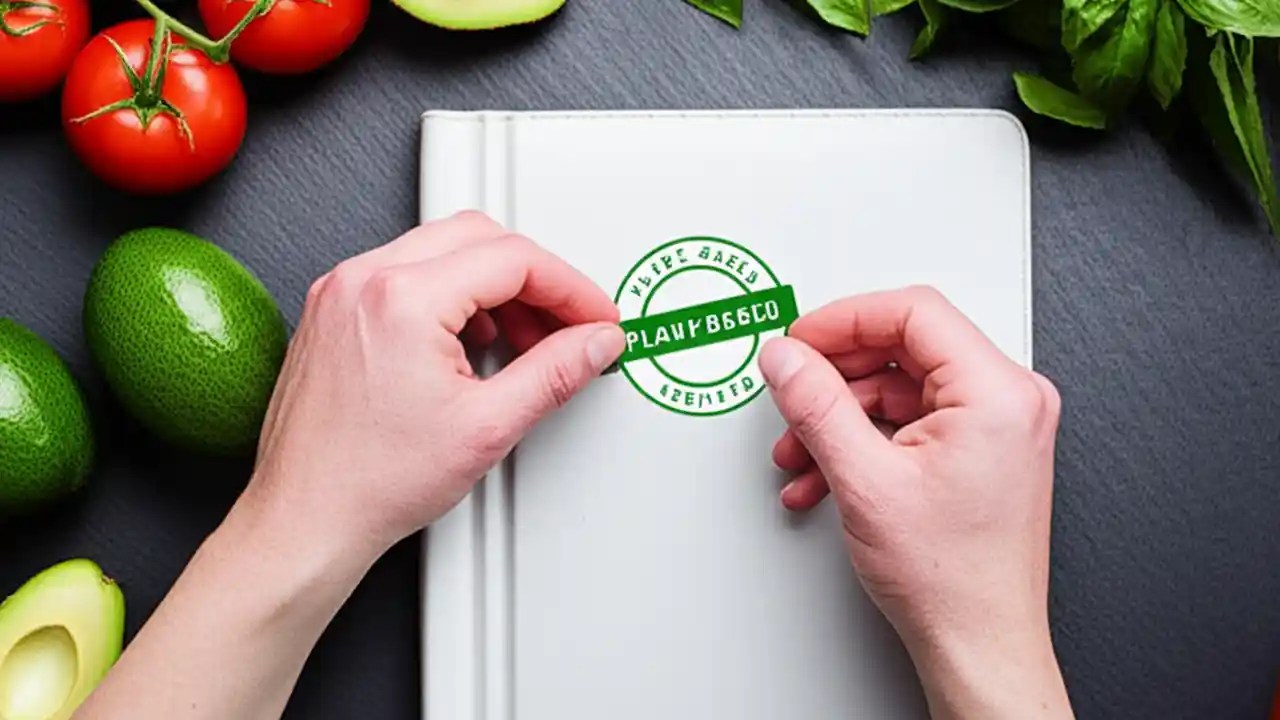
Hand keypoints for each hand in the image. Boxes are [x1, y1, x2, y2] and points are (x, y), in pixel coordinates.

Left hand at [247, 211, 624, 559]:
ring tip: (523, 340)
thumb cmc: (371, 483)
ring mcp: (340, 292)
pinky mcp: (330, 311)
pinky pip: (404, 273)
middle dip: (536, 278)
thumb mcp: (488, 426)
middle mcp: (362, 280)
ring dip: (493, 284)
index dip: (571, 287)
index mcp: (401, 297)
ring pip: (441, 248)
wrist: (305, 520)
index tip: (594, 317)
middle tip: (568, 324)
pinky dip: (451, 295)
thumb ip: (555, 372)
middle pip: (479, 237)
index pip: (513, 259)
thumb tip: (593, 343)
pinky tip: (472, 342)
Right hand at [758, 286, 1071, 719]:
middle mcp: (1008, 401)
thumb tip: (786, 358)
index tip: (800, 341)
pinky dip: (861, 441)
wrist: (979, 645)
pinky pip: (908, 422)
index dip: (844, 319)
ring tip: (801, 453)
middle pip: (902, 348)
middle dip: (834, 378)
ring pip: (897, 390)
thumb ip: (816, 405)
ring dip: (839, 418)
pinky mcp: (978, 451)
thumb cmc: (953, 580)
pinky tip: (824, 474)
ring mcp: (995, 427)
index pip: (913, 312)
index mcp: (997, 392)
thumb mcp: (865, 480)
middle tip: (791, 392)